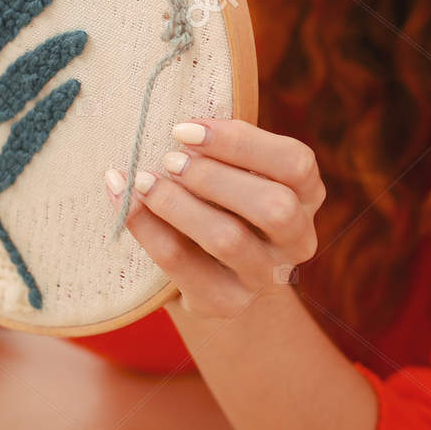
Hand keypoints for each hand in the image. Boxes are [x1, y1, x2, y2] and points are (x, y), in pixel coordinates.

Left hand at [107, 118, 325, 318]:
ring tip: (143, 180)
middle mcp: (296, 239)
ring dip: (178, 204)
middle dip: (213, 177)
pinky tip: (124, 200)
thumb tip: (180, 128)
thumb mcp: (235, 172)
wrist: (210, 274)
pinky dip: (146, 227)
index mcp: (306, 194)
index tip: (185, 129)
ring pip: (229, 240)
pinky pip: (182, 263)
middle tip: (169, 159)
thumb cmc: (221, 202)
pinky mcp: (226, 301)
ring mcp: (265, 276)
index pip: (295, 162)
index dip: (241, 142)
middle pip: (273, 207)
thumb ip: (222, 151)